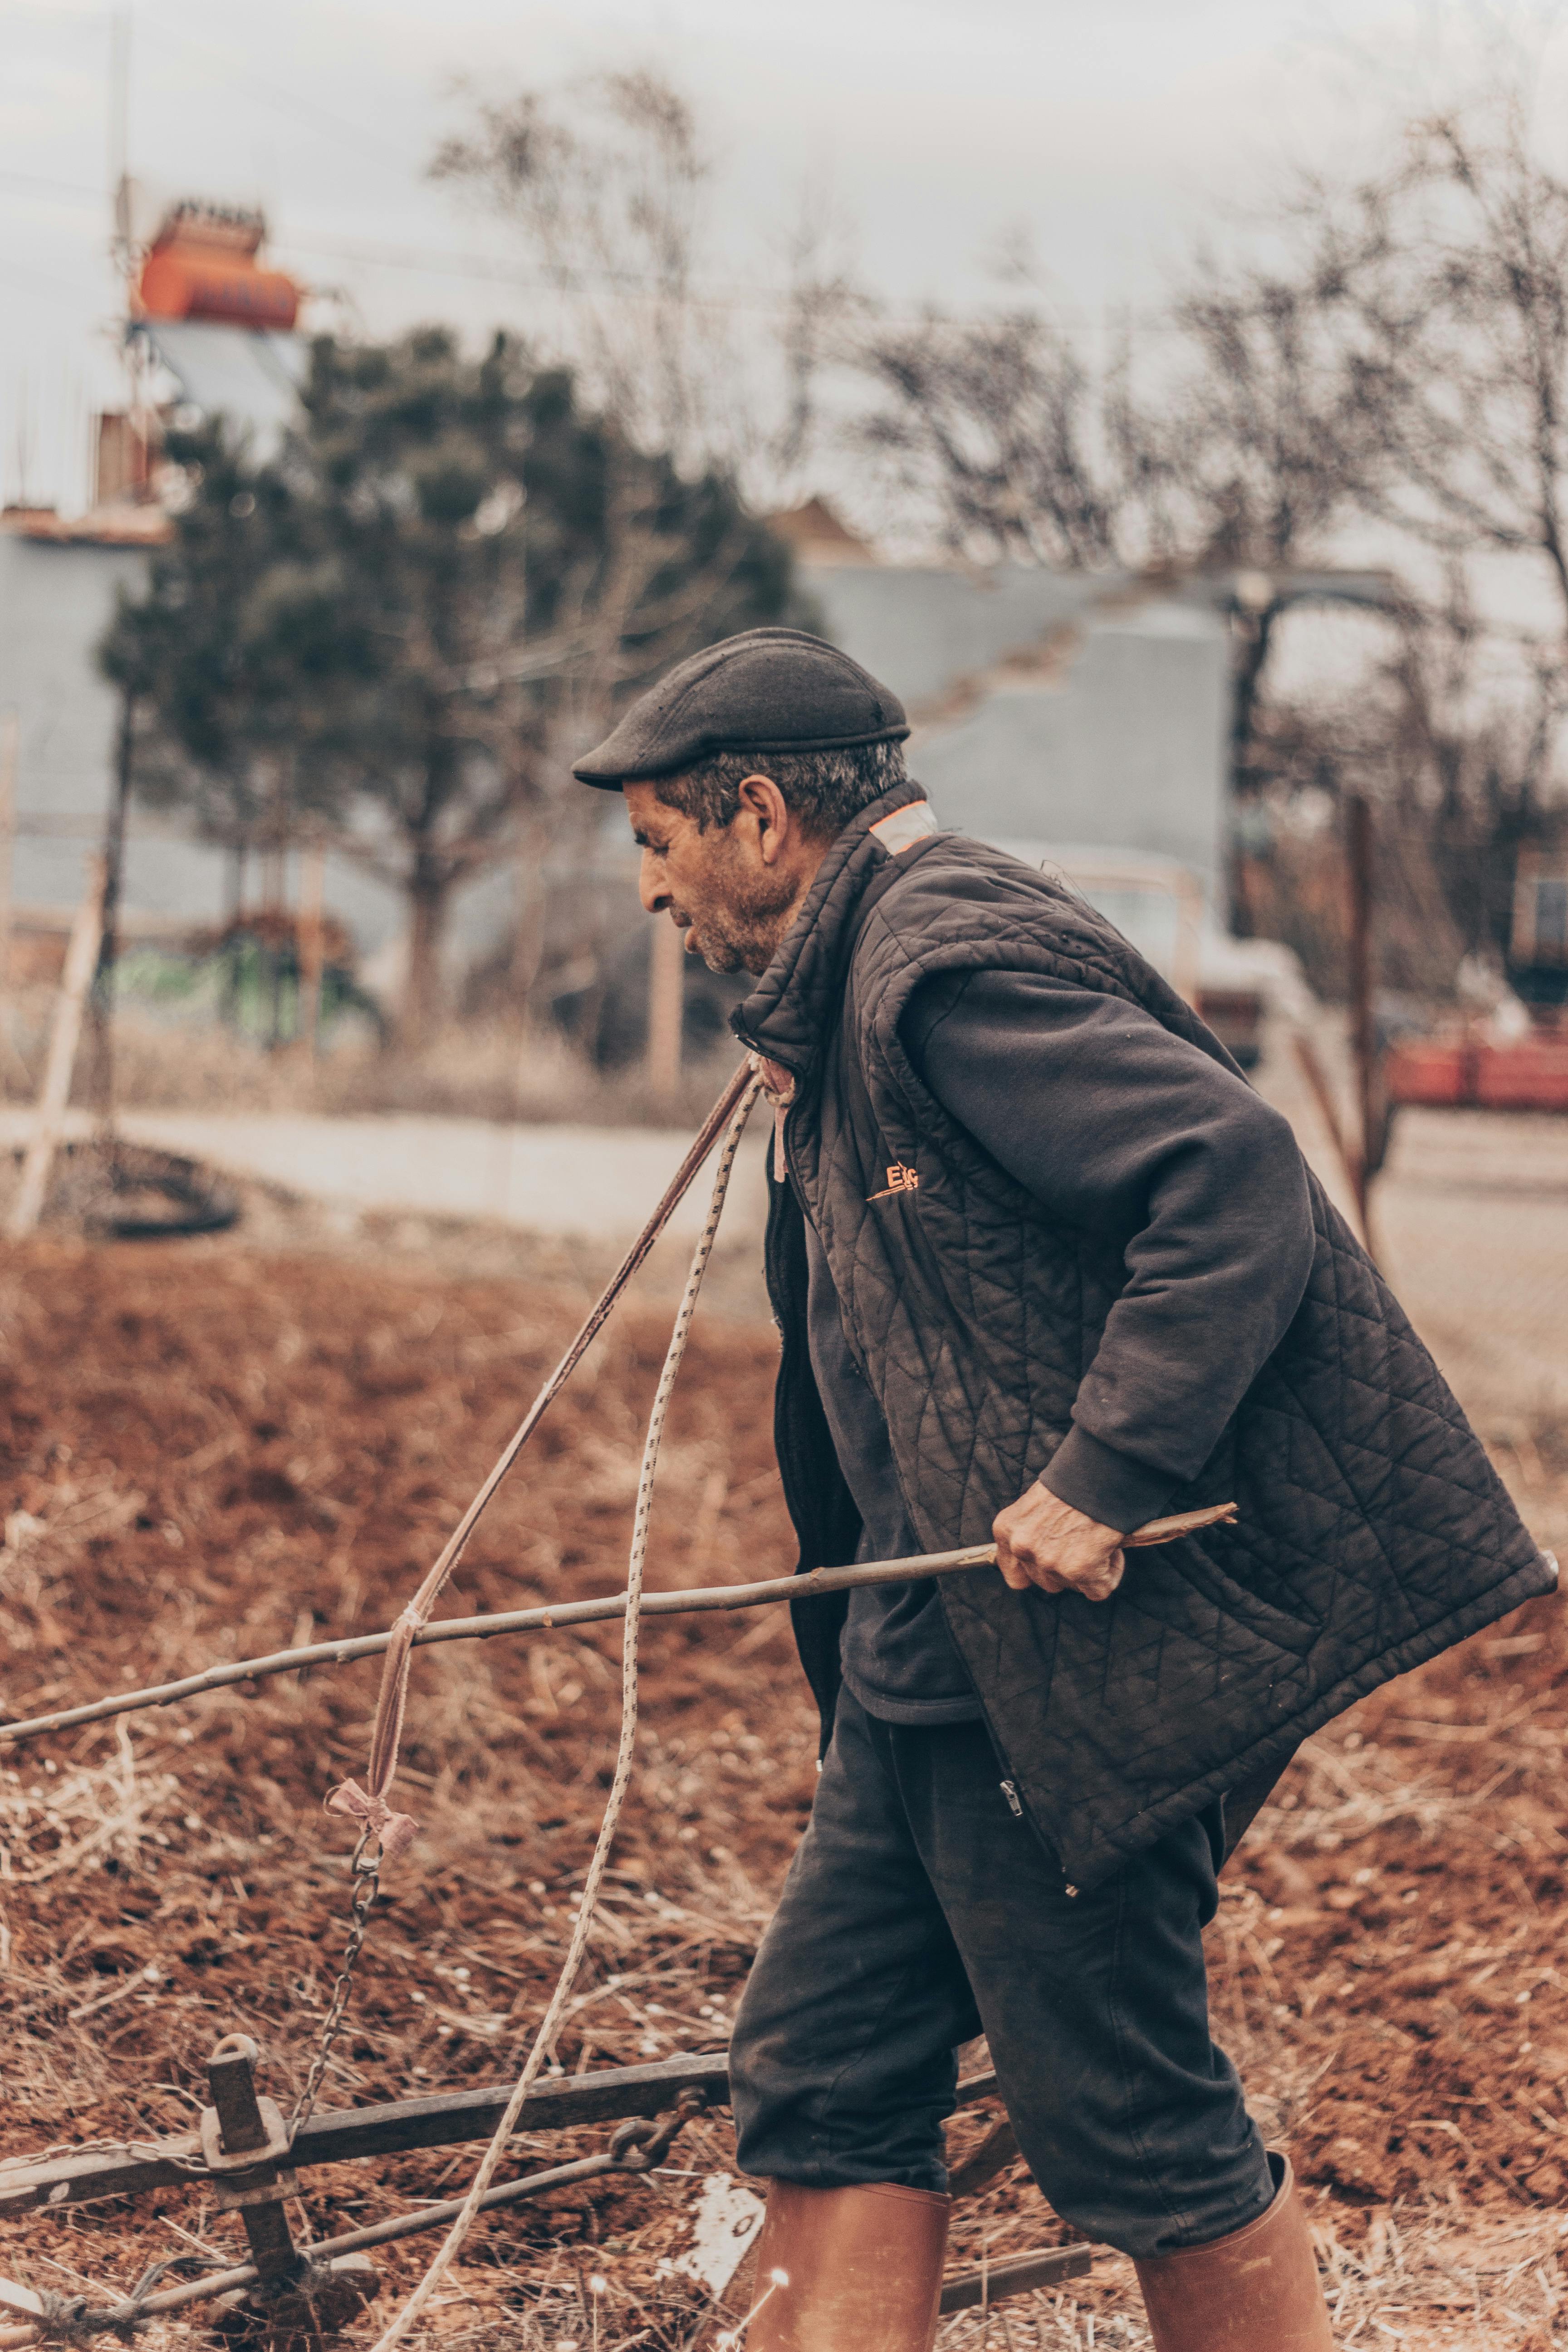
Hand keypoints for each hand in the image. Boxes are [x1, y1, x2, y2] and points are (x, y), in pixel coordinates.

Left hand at [992, 1482, 1124, 1601]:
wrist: (1100, 1472)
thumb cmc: (1073, 1482)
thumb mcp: (1033, 1503)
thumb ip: (1030, 1532)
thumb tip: (1042, 1554)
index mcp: (1007, 1531)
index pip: (1014, 1576)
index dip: (1037, 1571)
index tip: (1053, 1560)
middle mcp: (1023, 1549)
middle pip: (1045, 1582)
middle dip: (1065, 1568)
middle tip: (1083, 1542)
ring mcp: (1050, 1562)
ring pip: (1071, 1585)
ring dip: (1088, 1571)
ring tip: (1097, 1540)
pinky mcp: (1080, 1571)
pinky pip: (1098, 1589)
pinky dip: (1110, 1574)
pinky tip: (1112, 1549)